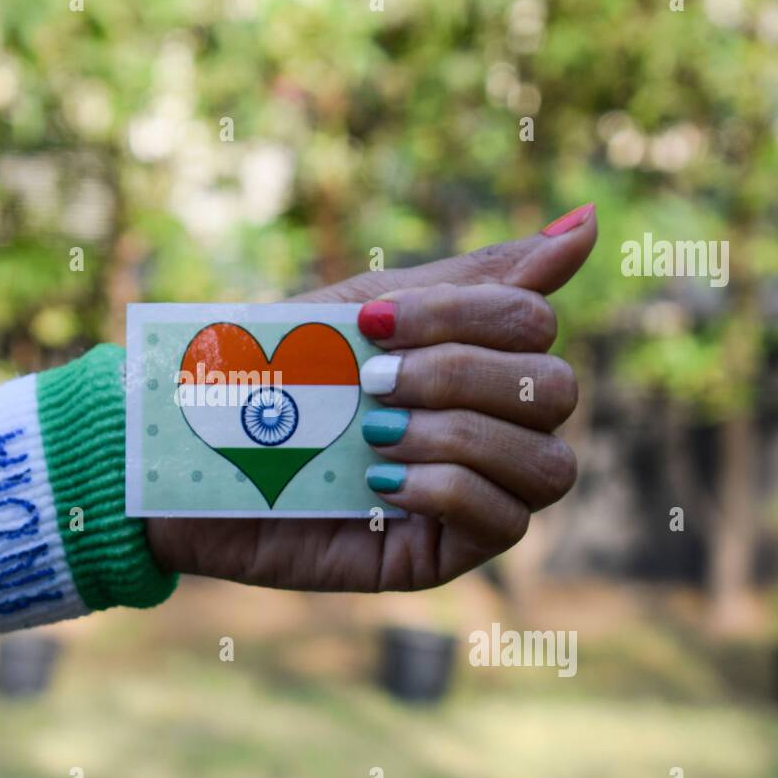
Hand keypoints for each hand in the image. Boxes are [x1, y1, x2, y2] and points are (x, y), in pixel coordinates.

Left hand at [144, 204, 597, 591]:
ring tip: (375, 432)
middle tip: (372, 380)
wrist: (186, 452)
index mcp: (473, 362)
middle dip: (461, 374)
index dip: (462, 316)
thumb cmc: (272, 371)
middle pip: (556, 392)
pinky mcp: (438, 555)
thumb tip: (590, 223)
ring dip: (460, 435)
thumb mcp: (363, 310)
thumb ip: (472, 280)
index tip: (369, 321)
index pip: (535, 325)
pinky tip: (376, 482)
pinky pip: (504, 524)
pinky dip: (446, 489)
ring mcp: (471, 496)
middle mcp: (490, 429)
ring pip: (549, 465)